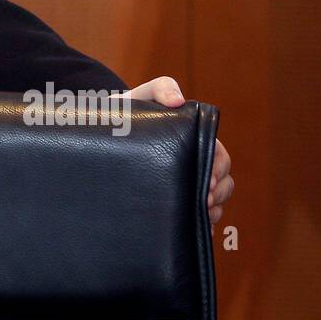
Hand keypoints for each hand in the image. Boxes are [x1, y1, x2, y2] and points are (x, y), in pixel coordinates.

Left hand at [124, 76, 233, 225]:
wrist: (99, 135)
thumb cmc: (125, 113)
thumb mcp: (140, 96)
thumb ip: (161, 88)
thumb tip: (178, 101)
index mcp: (193, 140)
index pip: (218, 156)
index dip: (218, 169)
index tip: (207, 181)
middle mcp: (192, 164)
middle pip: (221, 182)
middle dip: (218, 193)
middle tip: (204, 202)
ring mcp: (181, 183)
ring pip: (212, 202)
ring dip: (213, 211)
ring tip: (200, 216)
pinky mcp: (168, 199)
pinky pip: (192, 218)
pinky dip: (199, 226)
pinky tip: (191, 231)